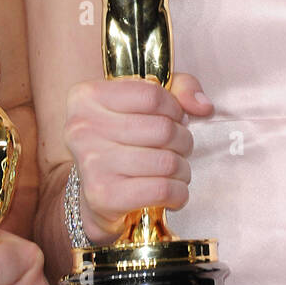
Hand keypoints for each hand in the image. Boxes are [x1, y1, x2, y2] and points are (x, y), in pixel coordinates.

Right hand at [64, 72, 213, 243]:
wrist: (96, 195)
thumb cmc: (123, 141)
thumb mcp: (145, 102)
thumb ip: (179, 88)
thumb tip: (203, 106)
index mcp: (88, 97)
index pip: (152, 95)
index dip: (175, 107)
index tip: (175, 118)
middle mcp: (82, 128)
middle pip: (162, 129)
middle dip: (183, 140)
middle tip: (178, 147)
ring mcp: (91, 163)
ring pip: (166, 161)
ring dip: (182, 168)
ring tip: (176, 169)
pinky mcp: (103, 196)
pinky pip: (161, 189)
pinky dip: (178, 192)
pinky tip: (173, 191)